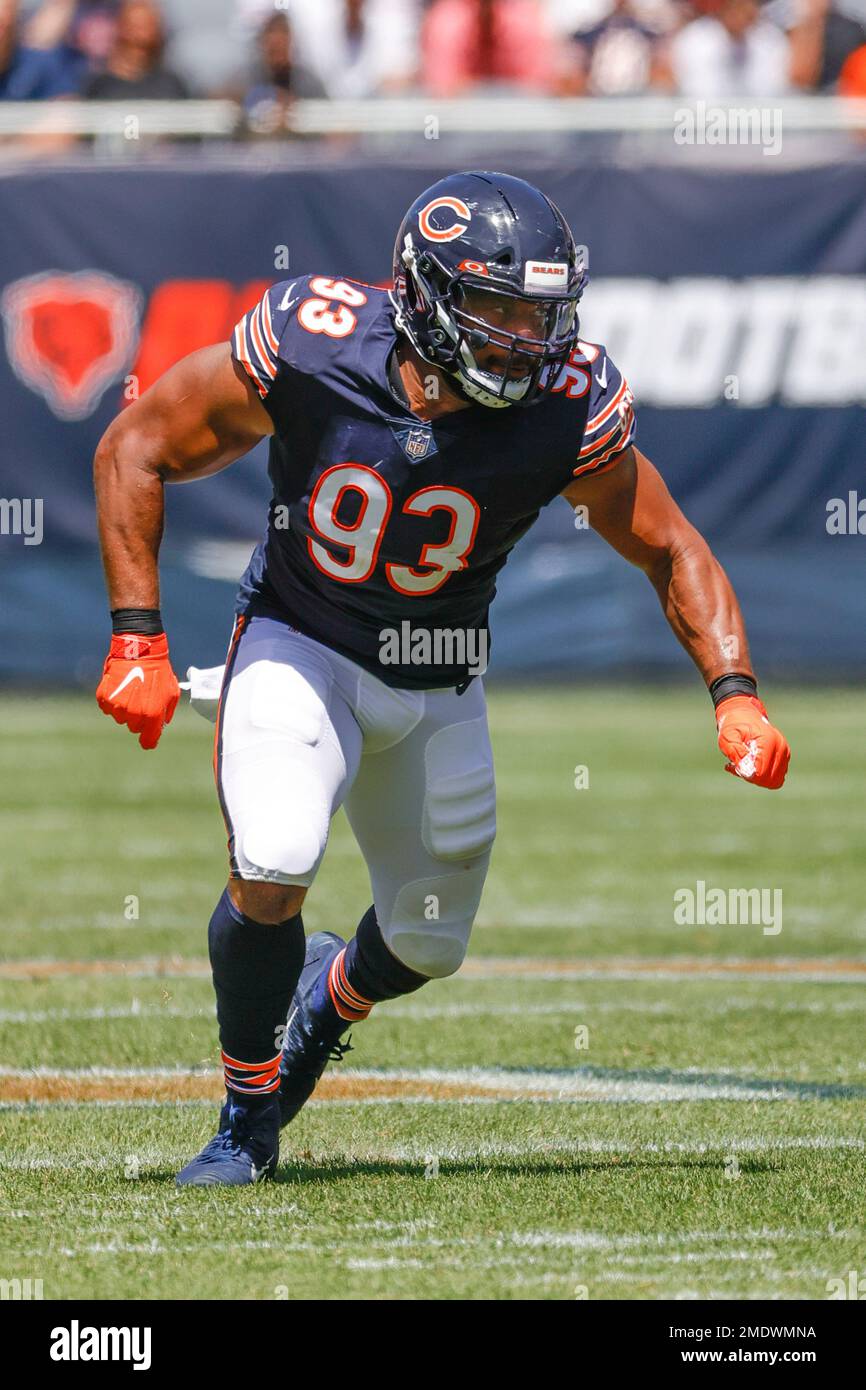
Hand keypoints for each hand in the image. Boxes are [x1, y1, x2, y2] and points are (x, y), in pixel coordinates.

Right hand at [96, 632, 180, 749]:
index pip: (148, 740)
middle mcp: (133, 713)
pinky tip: (120, 687)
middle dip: (138, 719)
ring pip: (120, 718)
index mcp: (152, 714)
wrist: (140, 650)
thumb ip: (167, 712)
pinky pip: (107, 708)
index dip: (149, 741)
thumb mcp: (172, 692)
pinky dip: (112, 701)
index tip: (147, 740)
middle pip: (133, 728)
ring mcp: (117, 706)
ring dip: (125, 709)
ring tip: (131, 690)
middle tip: (141, 701)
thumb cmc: (159, 671)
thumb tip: (161, 724)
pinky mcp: (104, 697)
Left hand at [716, 694, 789, 789]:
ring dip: (757, 778)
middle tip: (737, 766)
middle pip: (769, 780)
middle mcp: (780, 747)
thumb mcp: (727, 737)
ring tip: (743, 764)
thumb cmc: (733, 725)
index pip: (761, 773)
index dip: (746, 775)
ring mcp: (785, 752)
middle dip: (752, 778)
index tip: (733, 765)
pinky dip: (762, 775)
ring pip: (774, 780)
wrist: (743, 713)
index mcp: (768, 741)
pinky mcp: (784, 756)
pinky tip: (749, 764)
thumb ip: (736, 753)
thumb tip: (748, 772)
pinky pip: (776, 776)